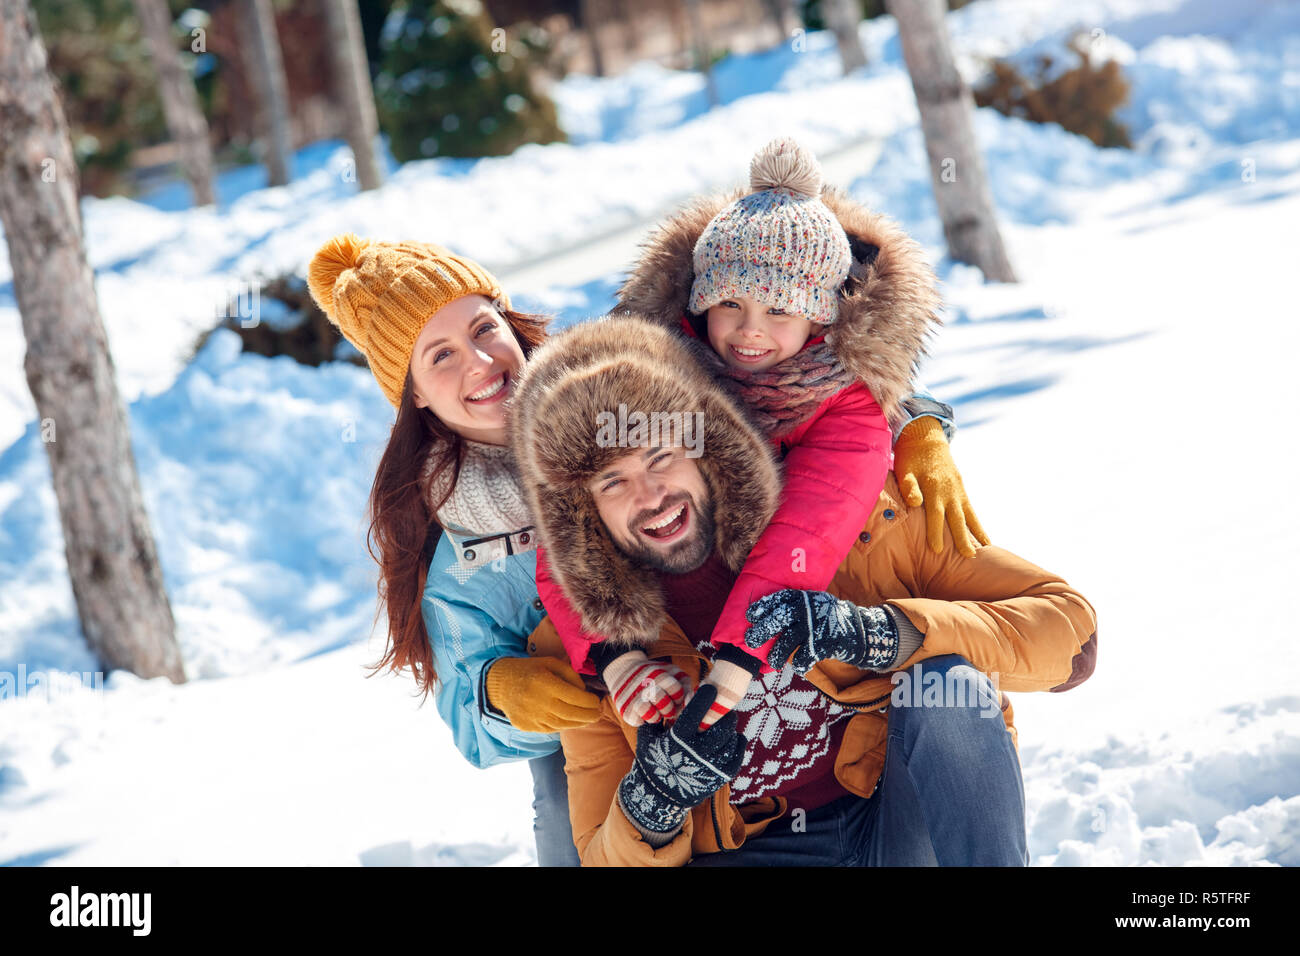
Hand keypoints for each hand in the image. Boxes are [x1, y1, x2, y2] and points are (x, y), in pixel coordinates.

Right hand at [484, 656, 601, 732]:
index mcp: (546, 683)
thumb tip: (584, 691)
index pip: (576, 697)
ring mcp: (532, 717)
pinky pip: (551, 729)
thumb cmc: (529, 670)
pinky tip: (572, 721)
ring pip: (563, 724)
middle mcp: (539, 702)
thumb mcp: (550, 662)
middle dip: (590, 715)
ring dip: (579, 723)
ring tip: (589, 719)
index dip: (590, 701)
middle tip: (599, 713)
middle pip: (572, 714)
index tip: (597, 700)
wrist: (500, 684)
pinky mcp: (527, 726)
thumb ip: (570, 674)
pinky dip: (564, 725)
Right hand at [601, 649, 689, 726]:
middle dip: (669, 709)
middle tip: (664, 704)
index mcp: (658, 674)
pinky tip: (643, 711)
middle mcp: (645, 686)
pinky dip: (643, 719)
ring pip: (653, 717)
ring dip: (656, 716)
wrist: (623, 670)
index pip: (678, 693)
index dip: (678, 696)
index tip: (673, 695)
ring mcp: (633, 699)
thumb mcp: (672, 672)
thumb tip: (690, 702)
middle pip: (667, 708)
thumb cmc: (654, 674)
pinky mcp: (625, 711)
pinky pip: (640, 722)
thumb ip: (685, 685)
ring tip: (654, 709)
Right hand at [617, 685, 747, 836]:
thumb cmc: (652, 763)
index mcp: (679, 739)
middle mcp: (697, 752)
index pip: (696, 711)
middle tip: (723, 708)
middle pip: (722, 726)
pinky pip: (737, 757)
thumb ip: (653, 716)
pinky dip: (738, 744)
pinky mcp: (720, 777)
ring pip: (731, 740)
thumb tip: (653, 693)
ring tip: (726, 724)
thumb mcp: (647, 738)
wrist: (659, 798)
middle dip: (724, 714)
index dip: (705, 697)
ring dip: (730, 729)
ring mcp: (710, 766)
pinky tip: (734, 739)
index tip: (710, 688)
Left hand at [744, 589, 900, 673]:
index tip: (749, 616)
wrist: (857, 629)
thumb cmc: (827, 618)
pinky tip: (798, 667)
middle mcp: (807, 610)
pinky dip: (799, 665)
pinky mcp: (822, 644)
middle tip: (750, 641)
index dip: (763, 607)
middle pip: (779, 620)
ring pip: (787, 643)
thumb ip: (795, 606)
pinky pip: (803, 658)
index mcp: (803, 598)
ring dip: (776, 655)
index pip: (779, 599)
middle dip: (762, 631)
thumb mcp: (813, 603)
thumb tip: (764, 618)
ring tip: (772, 662)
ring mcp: (814, 627)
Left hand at [893, 415, 989, 556]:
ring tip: (985, 549)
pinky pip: (971, 510)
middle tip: (968, 556)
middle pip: (956, 518)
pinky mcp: (961, 490)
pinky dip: (977, 524)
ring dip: (976, 533)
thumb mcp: (905, 470)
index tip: (937, 550)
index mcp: (933, 487)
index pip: (934, 514)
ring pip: (968, 515)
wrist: (926, 439)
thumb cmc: (911, 458)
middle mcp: (948, 491)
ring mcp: (957, 491)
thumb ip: (909, 487)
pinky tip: (984, 538)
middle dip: (962, 537)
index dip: (935, 531)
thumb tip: (914, 502)